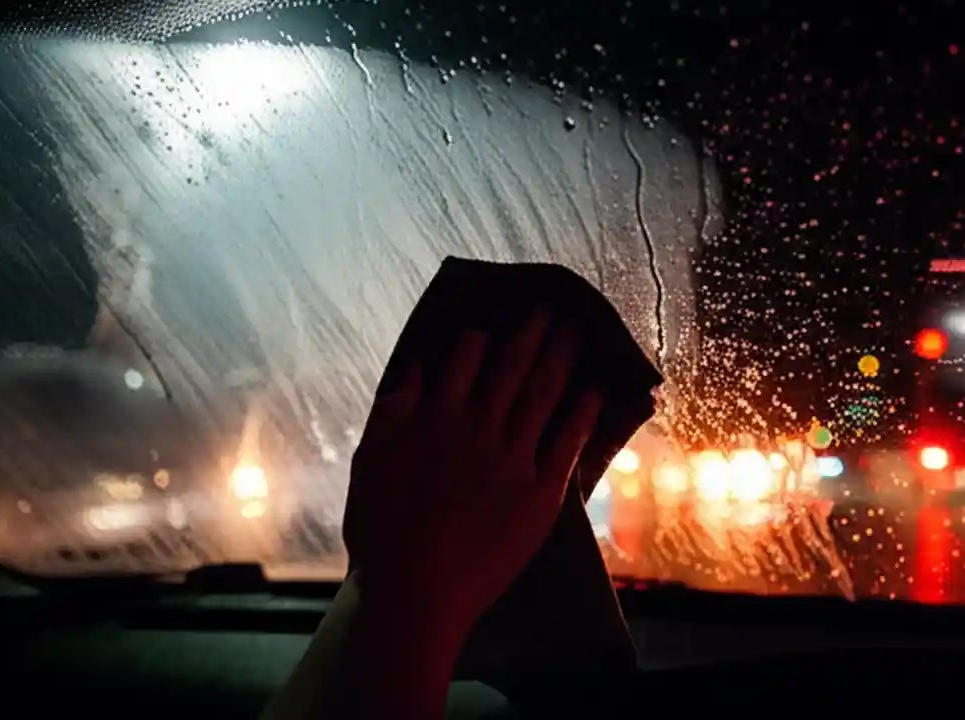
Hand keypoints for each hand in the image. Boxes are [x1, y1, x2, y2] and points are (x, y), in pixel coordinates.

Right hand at [344, 312, 603, 634]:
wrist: (416, 592)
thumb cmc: (381, 532)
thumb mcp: (370, 463)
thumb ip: (392, 411)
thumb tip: (417, 367)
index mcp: (433, 419)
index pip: (463, 361)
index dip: (480, 338)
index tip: (493, 323)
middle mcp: (476, 429)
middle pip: (511, 368)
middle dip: (533, 333)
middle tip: (553, 308)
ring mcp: (512, 459)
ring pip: (542, 395)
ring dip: (562, 358)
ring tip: (577, 332)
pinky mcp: (540, 493)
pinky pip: (567, 442)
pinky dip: (583, 412)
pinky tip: (595, 390)